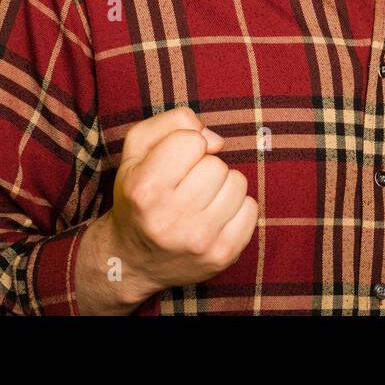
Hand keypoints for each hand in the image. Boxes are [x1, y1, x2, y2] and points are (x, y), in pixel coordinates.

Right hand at [104, 106, 257, 302]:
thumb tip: (217, 141)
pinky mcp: (223, 255)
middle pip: (216, 164)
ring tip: (199, 202)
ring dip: (222, 187)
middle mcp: (170, 219)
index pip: (192, 140)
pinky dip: (236, 209)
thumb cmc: (137, 197)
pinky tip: (213, 218)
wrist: (133, 262)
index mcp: (145, 190)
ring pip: (237, 183)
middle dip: (203, 168)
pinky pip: (251, 209)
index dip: (184, 145)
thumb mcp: (136, 150)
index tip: (172, 164)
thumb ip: (172, 122)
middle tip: (184, 187)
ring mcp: (199, 241)